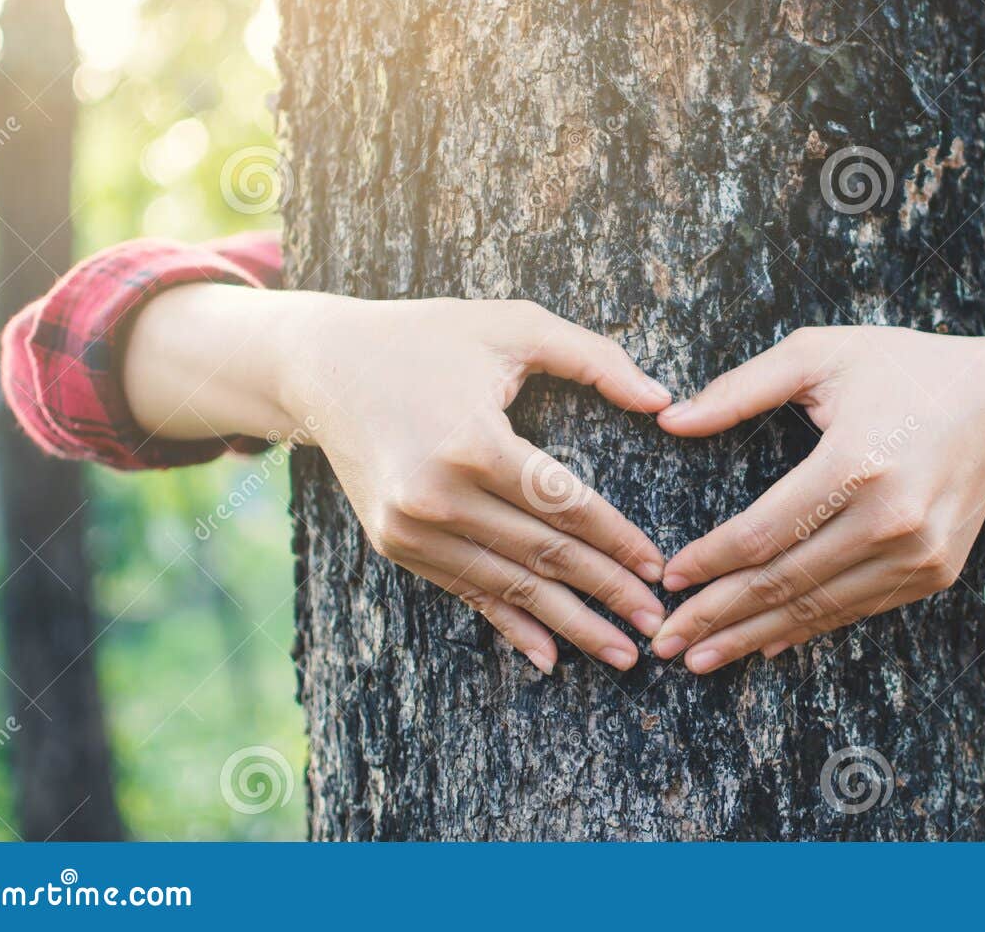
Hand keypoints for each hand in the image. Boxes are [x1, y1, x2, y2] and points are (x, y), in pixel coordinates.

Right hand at [274, 294, 671, 673]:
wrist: (321, 366)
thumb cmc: (428, 337)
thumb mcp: (513, 325)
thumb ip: (594, 358)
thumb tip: (662, 400)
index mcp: (474, 442)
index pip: (564, 504)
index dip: (617, 540)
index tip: (658, 568)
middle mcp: (438, 495)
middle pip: (543, 554)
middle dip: (606, 593)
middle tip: (656, 625)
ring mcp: (411, 527)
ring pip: (510, 584)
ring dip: (569, 624)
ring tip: (622, 654)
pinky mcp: (395, 544)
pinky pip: (467, 591)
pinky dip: (511, 625)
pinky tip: (550, 658)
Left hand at [648, 326, 984, 671]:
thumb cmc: (901, 368)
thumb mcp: (819, 354)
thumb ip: (740, 388)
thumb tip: (669, 420)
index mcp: (856, 463)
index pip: (763, 532)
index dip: (709, 562)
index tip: (666, 579)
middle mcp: (892, 519)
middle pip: (785, 581)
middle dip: (718, 616)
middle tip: (665, 642)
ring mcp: (919, 554)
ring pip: (819, 607)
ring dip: (754, 635)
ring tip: (700, 656)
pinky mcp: (935, 573)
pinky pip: (857, 609)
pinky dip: (807, 628)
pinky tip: (764, 641)